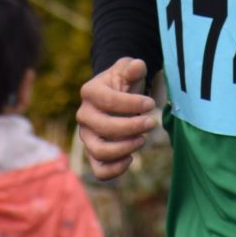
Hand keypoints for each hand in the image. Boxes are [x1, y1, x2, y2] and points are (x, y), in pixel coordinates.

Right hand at [77, 57, 156, 179]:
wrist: (116, 95)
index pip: (109, 101)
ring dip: (124, 148)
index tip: (151, 103)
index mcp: (90, 92)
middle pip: (105, 127)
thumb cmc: (124, 82)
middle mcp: (83, 115)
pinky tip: (131, 158)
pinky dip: (115, 169)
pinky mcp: (93, 153)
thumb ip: (133, 67)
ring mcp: (86, 136)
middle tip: (152, 123)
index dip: (132, 104)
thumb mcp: (128, 70)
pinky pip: (99, 170)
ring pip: (100, 151)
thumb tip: (137, 66)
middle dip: (132, 127)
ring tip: (142, 139)